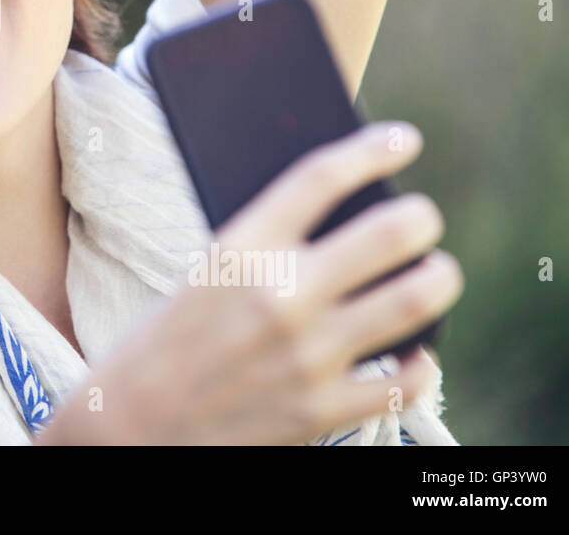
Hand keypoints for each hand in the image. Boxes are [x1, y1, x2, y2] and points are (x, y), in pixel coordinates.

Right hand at [37, 121, 463, 444]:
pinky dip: (420, 361)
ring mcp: (308, 355)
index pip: (322, 178)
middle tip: (422, 218)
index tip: (402, 140)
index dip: (372, 149)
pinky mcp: (322, 409)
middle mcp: (280, 296)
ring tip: (435, 273)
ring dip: (439, 277)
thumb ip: (266, 245)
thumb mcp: (204, 274)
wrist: (130, 427)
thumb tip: (341, 215)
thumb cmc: (165, 341)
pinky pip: (406, 380)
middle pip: (390, 231)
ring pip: (418, 298)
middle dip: (421, 217)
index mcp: (239, 250)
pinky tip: (416, 351)